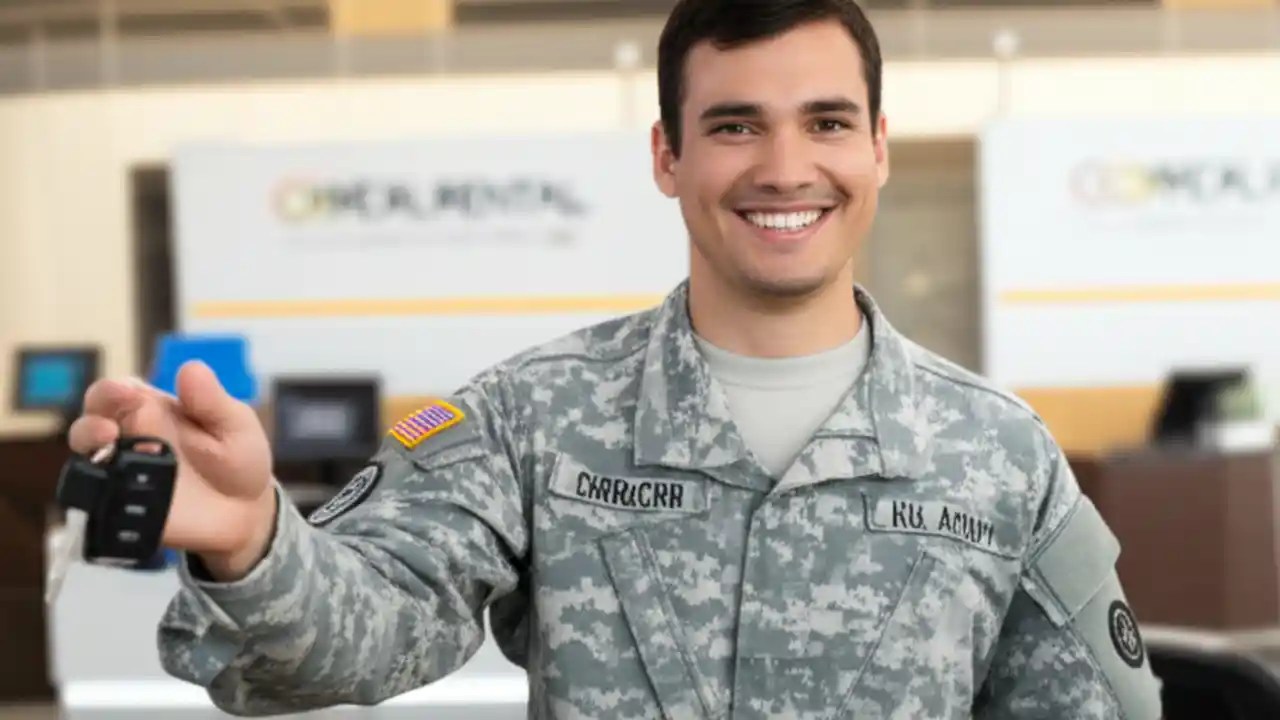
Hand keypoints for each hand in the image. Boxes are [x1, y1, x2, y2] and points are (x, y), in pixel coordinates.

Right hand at [67, 361, 276, 580]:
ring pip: (86, 461)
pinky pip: (100, 502)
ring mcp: (123, 475)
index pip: (117, 392)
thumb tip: (190, 368)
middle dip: (90, 424)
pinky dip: (99, 494)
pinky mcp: (126, 508)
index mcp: (150, 409)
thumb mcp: (234, 424)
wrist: (248, 510)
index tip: (125, 393)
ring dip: (90, 456)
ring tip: (109, 454)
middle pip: (89, 424)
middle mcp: (129, 439)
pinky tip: (117, 491)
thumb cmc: (238, 457)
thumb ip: (212, 400)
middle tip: (108, 430)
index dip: (113, 390)